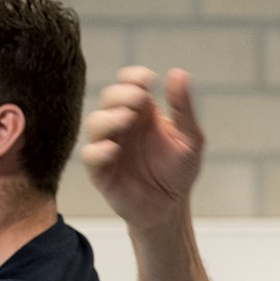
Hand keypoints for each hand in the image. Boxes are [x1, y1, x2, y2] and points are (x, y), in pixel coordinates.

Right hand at [81, 67, 204, 231]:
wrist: (171, 208)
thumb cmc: (179, 171)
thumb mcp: (190, 138)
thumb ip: (183, 108)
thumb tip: (178, 73)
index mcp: (142, 112)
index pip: (129, 83)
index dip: (133, 77)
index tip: (147, 81)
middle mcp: (122, 125)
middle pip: (109, 97)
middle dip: (122, 94)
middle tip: (140, 100)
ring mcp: (109, 146)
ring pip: (94, 123)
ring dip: (109, 118)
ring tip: (127, 118)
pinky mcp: (101, 171)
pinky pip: (89, 156)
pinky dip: (98, 150)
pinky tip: (114, 149)